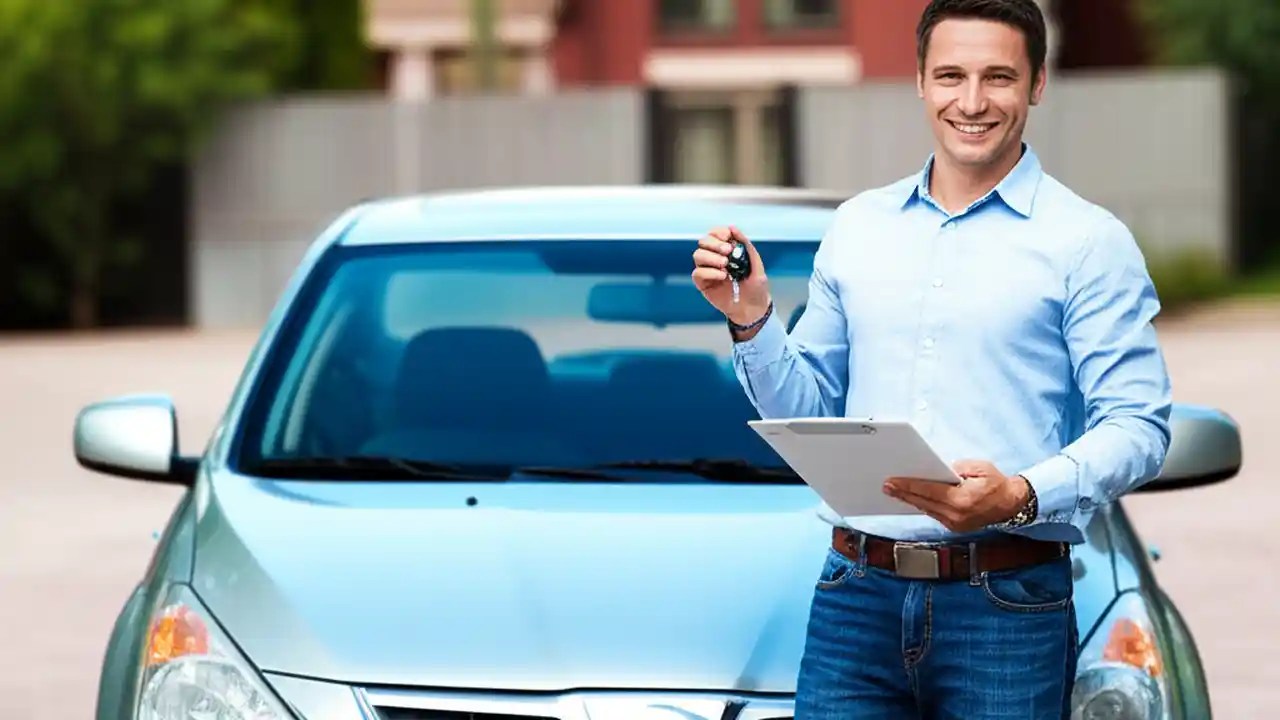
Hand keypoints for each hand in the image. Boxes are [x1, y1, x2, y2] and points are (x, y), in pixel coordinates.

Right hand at [691, 226, 770, 325]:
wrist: (753, 308)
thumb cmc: (756, 287)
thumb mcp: (756, 264)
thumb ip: (746, 246)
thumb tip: (733, 228)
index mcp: (727, 250)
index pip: (715, 233)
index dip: (718, 232)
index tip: (728, 237)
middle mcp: (714, 257)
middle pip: (703, 241)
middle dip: (714, 243)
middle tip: (728, 251)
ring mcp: (707, 270)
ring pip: (698, 255)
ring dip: (711, 257)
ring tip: (725, 265)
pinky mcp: (703, 283)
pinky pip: (697, 273)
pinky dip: (709, 272)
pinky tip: (722, 276)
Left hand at [883, 460, 1029, 532]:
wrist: (1012, 505)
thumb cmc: (996, 483)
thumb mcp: (978, 468)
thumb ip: (957, 468)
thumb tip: (938, 471)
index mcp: (961, 500)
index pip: (928, 491)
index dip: (908, 486)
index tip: (892, 482)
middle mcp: (956, 515)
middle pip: (923, 502)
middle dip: (903, 494)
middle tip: (886, 486)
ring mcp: (955, 524)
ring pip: (926, 510)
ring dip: (910, 500)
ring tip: (894, 491)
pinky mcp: (955, 527)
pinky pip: (934, 514)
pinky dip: (923, 505)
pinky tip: (912, 498)